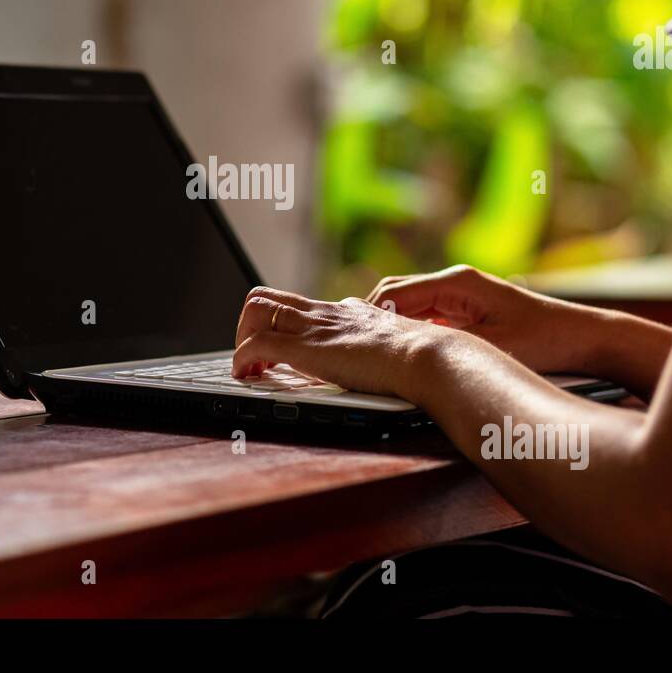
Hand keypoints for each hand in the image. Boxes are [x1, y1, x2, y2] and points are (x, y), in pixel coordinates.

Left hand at [232, 287, 457, 404]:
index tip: (285, 345)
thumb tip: (401, 365)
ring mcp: (315, 327)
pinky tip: (245, 376)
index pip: (305, 306)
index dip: (287, 324)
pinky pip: (256, 345)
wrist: (430, 357)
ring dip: (243, 337)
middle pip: (271, 296)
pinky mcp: (305, 348)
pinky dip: (241, 359)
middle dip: (253, 324)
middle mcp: (328, 312)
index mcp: (350, 312)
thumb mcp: (403, 350)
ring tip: (250, 368)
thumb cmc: (427, 359)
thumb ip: (392, 351)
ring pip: (256, 309)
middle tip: (258, 356)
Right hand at [366, 264, 601, 374]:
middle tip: (349, 346)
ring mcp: (462, 294)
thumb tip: (406, 349)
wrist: (585, 337)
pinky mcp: (469, 308)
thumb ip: (446, 345)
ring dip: (390, 325)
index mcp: (457, 283)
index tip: (348, 338)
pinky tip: (402, 353)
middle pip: (396, 294)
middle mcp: (456, 281)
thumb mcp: (493, 348)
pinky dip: (409, 330)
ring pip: (409, 305)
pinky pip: (427, 315)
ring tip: (368, 351)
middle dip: (372, 318)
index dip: (368, 316)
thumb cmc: (545, 342)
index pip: (395, 293)